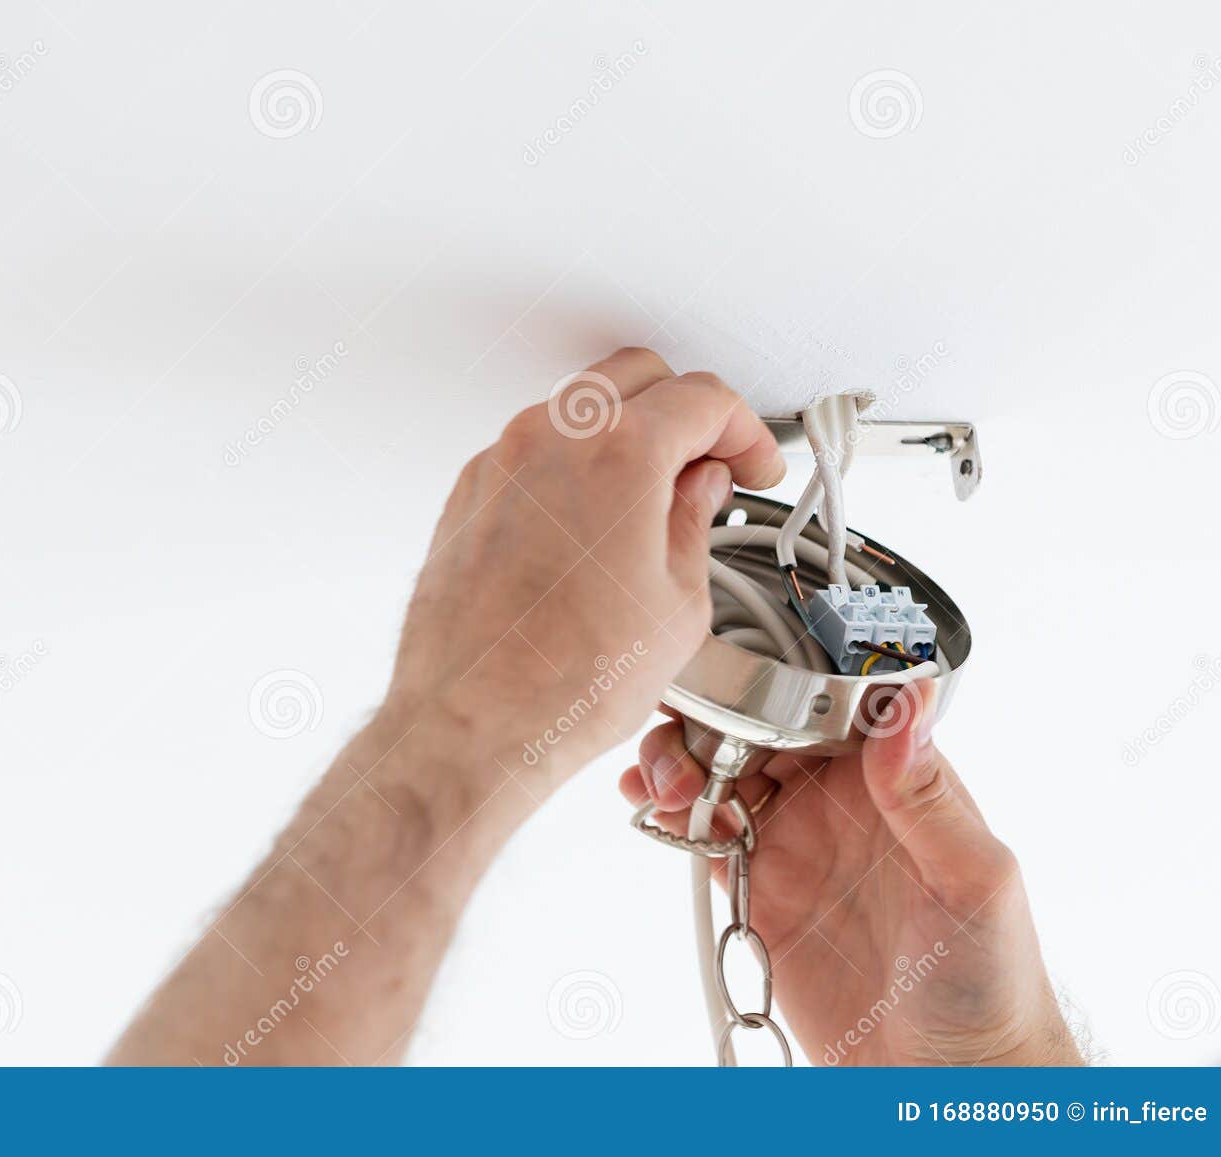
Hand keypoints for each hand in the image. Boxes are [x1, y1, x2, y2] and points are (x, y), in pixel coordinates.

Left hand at [381, 348, 783, 792]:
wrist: (471, 725)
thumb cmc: (563, 684)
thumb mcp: (677, 605)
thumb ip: (695, 524)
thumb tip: (697, 492)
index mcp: (617, 452)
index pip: (701, 398)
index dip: (744, 430)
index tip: (751, 464)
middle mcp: (549, 440)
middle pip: (637, 378)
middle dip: (685, 412)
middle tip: (711, 465)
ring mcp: (500, 463)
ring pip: (578, 409)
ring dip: (625, 435)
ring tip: (654, 501)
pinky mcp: (469, 495)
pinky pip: (533, 453)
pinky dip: (572, 466)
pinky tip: (594, 524)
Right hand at [619, 682, 1082, 1065]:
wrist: (947, 1078)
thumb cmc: (988, 981)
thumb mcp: (974, 880)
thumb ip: (928, 795)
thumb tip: (902, 703)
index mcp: (894, 779)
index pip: (822, 704)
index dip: (772, 685)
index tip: (732, 683)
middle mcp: (838, 801)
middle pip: (757, 728)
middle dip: (710, 720)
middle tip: (681, 744)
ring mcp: (794, 843)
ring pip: (721, 772)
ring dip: (680, 760)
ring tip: (659, 781)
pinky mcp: (757, 889)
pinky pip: (702, 834)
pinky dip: (668, 813)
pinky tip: (651, 807)